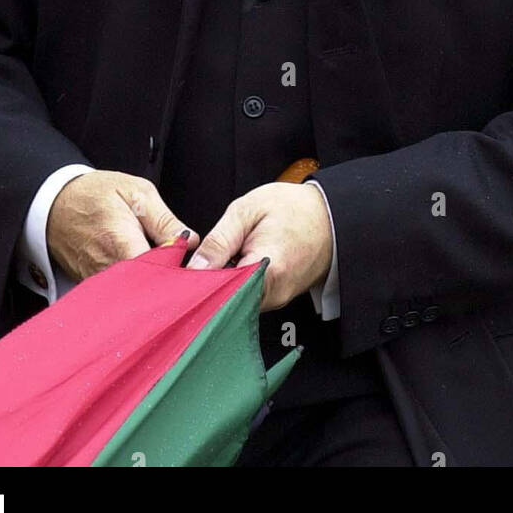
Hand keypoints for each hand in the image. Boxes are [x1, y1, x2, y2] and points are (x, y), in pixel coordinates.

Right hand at [46, 171, 199, 282]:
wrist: (54, 203)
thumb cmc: (96, 193)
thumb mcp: (136, 192)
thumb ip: (164, 220)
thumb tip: (191, 240)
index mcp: (120, 241)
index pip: (154, 273)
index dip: (176, 276)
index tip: (192, 273)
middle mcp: (105, 268)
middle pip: (144, 289)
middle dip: (166, 285)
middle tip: (184, 277)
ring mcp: (95, 281)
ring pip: (131, 295)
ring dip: (150, 289)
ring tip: (166, 278)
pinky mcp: (91, 288)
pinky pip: (117, 295)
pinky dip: (133, 290)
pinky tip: (145, 282)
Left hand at [187, 182, 331, 311]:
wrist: (330, 217)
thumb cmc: (292, 208)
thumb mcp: (249, 210)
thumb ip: (220, 239)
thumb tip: (195, 266)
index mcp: (267, 268)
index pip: (221, 291)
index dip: (198, 285)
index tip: (182, 277)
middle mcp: (273, 293)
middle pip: (227, 302)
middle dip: (207, 287)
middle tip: (196, 267)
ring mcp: (276, 300)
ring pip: (236, 303)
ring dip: (222, 286)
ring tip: (218, 262)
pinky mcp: (276, 300)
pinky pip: (248, 300)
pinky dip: (236, 287)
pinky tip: (233, 269)